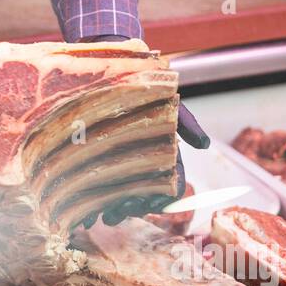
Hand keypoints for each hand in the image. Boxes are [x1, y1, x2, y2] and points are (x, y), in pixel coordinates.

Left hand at [74, 37, 209, 225]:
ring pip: (116, 193)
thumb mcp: (165, 98)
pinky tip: (81, 213)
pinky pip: (92, 186)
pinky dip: (87, 202)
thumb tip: (204, 144)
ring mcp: (116, 160)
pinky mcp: (92, 158)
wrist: (106, 67)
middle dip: (129, 209)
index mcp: (162, 151)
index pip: (168, 183)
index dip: (160, 198)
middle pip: (140, 193)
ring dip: (108, 210)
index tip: (149, 207)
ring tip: (96, 219)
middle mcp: (140, 160)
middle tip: (115, 217)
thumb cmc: (140, 85)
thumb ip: (185, 122)